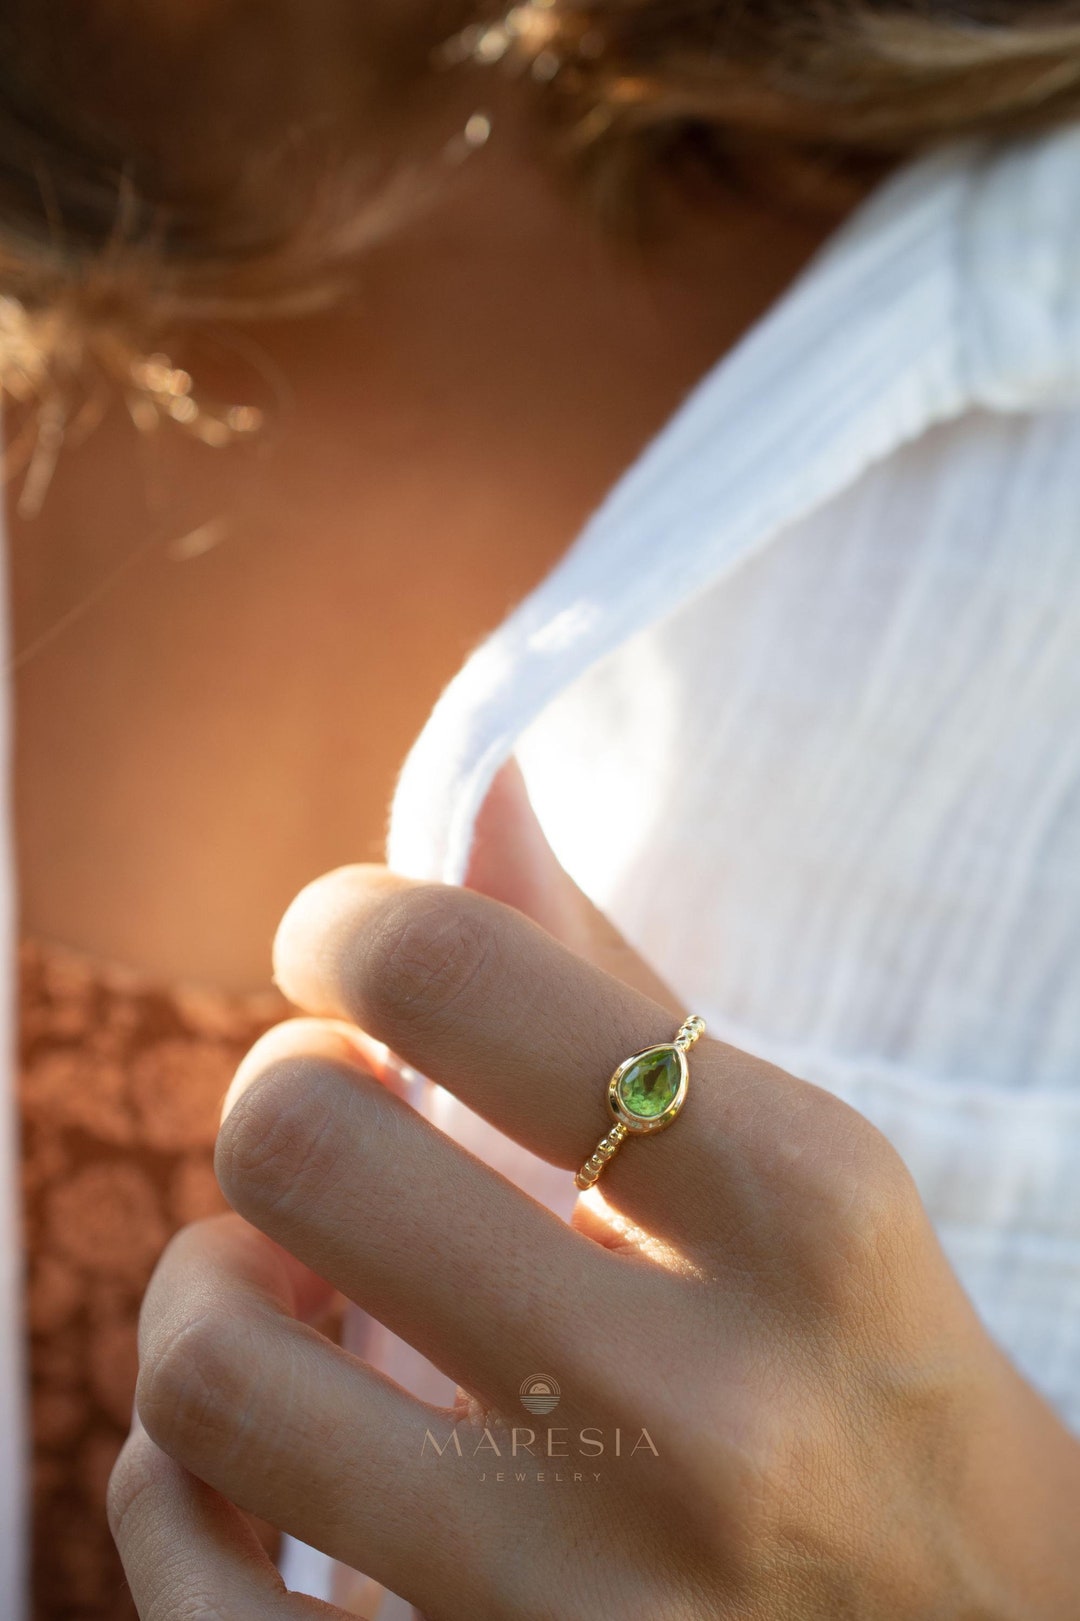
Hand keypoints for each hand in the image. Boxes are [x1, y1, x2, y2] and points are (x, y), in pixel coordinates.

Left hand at [112, 771, 1079, 1618]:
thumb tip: (479, 790)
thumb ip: (618, 986)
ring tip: (285, 1289)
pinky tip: (248, 1455)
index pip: (456, 970)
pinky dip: (172, 1485)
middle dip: (281, 1097)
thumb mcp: (805, 1180)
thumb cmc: (876, 1394)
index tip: (343, 949)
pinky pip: (185, 1582)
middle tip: (329, 1116)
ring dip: (212, 1288)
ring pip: (210, 1367)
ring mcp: (580, 1608)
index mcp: (801, 1212)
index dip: (346, 925)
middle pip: (300, 1149)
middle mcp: (700, 1413)